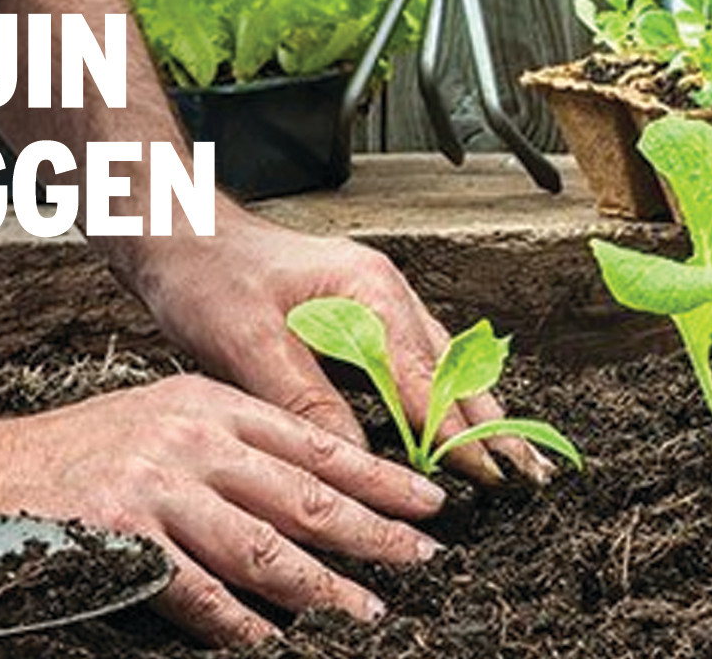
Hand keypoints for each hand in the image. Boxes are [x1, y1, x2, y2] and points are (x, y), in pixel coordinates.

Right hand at [0, 375, 448, 644]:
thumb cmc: (79, 451)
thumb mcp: (164, 415)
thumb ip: (234, 443)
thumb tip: (314, 486)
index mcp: (210, 405)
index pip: (315, 443)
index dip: (379, 476)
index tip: (429, 501)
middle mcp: (192, 441)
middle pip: (306, 495)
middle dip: (375, 532)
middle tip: (424, 559)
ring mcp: (158, 490)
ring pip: (265, 547)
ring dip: (324, 586)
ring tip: (369, 612)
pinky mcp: (123, 540)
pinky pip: (198, 593)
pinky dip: (241, 622)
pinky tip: (274, 640)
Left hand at [131, 213, 556, 484]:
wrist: (180, 236)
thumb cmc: (207, 278)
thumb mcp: (247, 345)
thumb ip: (306, 402)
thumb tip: (355, 460)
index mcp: (369, 292)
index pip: (428, 380)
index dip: (460, 435)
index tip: (492, 476)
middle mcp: (387, 294)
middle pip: (456, 369)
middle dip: (494, 424)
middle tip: (532, 475)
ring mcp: (380, 303)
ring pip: (446, 365)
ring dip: (477, 413)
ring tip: (512, 459)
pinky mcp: (364, 316)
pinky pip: (420, 363)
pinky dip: (445, 399)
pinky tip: (456, 428)